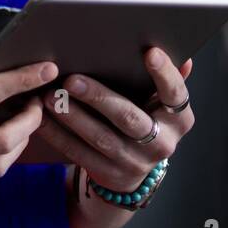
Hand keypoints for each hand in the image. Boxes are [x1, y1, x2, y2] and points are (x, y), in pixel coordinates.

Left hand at [31, 46, 194, 192]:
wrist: (135, 168)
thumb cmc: (146, 117)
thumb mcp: (160, 102)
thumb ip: (168, 79)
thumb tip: (184, 58)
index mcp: (179, 120)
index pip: (176, 94)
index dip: (165, 74)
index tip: (149, 52)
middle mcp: (162, 143)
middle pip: (130, 118)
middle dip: (99, 97)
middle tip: (71, 79)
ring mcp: (136, 163)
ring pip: (101, 137)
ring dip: (73, 116)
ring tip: (51, 96)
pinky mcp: (110, 175)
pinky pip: (80, 153)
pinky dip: (59, 135)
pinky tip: (43, 118)